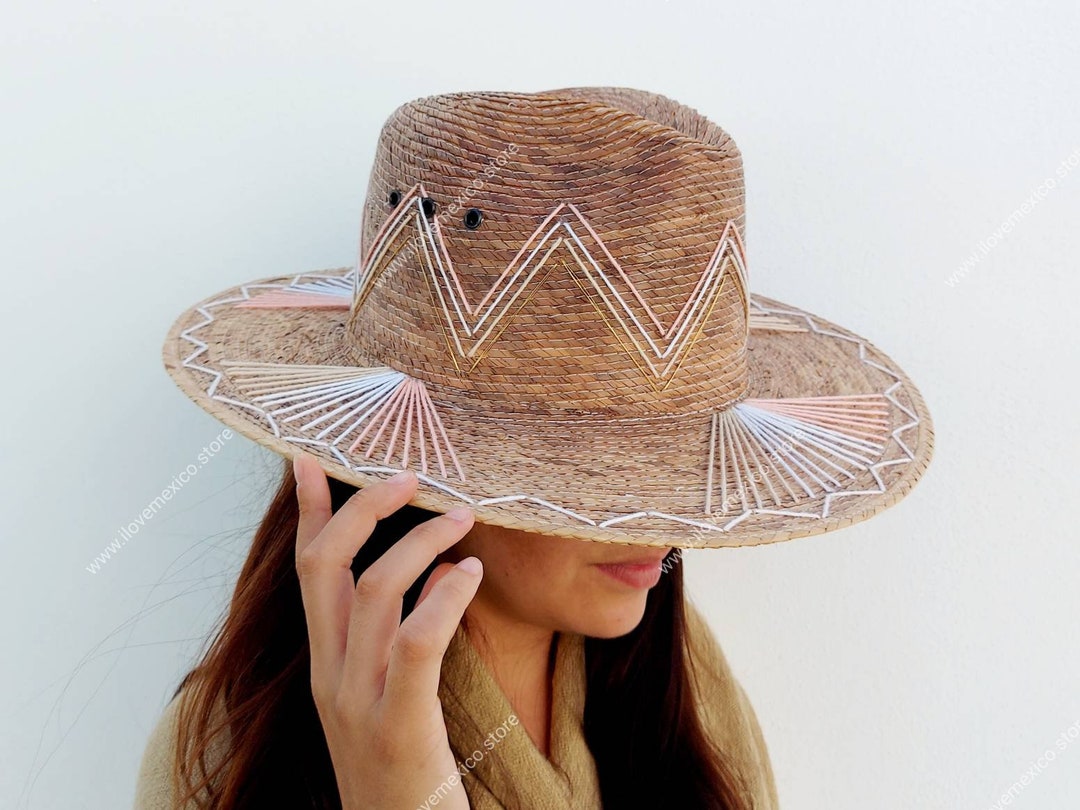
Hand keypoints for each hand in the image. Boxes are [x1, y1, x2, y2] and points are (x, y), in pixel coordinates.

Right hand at [293, 453, 481, 809]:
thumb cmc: (406, 766)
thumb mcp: (387, 695)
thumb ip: (395, 636)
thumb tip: (436, 567)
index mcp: (324, 665)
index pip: (308, 572)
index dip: (309, 513)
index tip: (312, 461)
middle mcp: (328, 676)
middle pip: (326, 567)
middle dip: (362, 509)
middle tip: (408, 476)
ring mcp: (357, 702)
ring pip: (374, 591)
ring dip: (421, 542)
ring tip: (463, 520)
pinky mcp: (397, 725)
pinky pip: (414, 641)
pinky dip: (444, 596)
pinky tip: (471, 574)